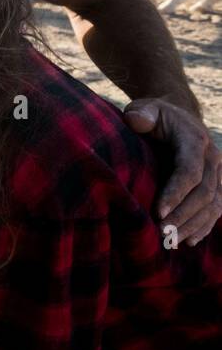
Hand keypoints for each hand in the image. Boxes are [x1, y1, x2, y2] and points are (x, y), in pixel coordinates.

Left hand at [123, 98, 221, 245]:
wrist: (179, 115)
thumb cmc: (155, 115)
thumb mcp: (146, 108)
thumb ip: (141, 113)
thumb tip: (136, 120)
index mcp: (195, 140)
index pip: (189, 171)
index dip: (176, 193)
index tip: (158, 212)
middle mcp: (213, 158)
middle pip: (203, 192)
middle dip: (183, 215)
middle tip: (161, 232)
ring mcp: (218, 172)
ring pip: (213, 204)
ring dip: (194, 225)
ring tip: (173, 241)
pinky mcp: (217, 184)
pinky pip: (216, 208)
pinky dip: (204, 226)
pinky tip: (189, 240)